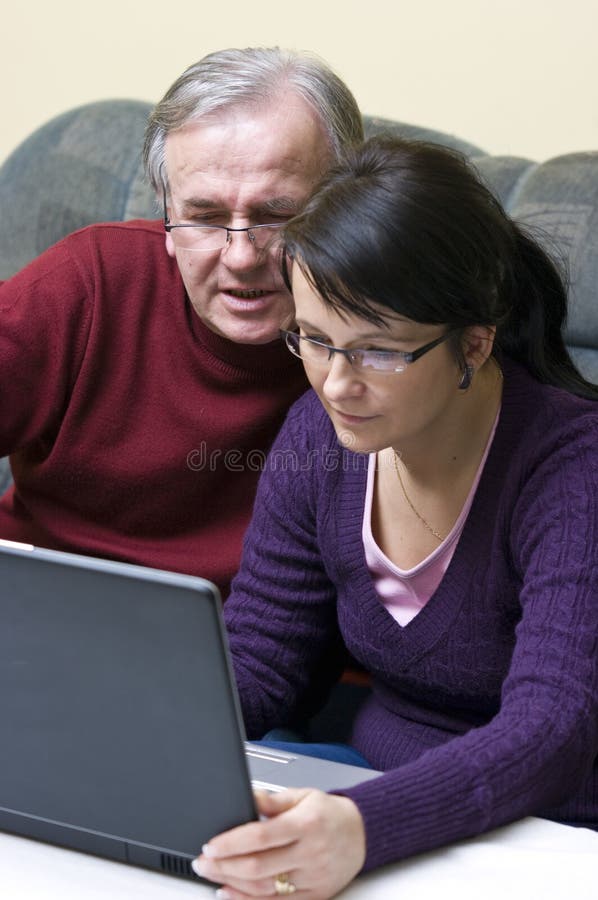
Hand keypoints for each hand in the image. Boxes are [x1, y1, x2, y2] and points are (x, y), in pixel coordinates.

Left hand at [192, 787, 365, 898]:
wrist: (362, 834)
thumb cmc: (330, 813)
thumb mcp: (304, 795)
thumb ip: (273, 799)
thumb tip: (247, 796)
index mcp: (306, 824)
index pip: (261, 836)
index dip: (232, 843)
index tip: (210, 845)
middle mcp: (310, 853)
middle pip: (259, 866)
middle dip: (224, 866)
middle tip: (202, 863)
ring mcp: (312, 878)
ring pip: (265, 888)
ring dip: (232, 884)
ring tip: (211, 876)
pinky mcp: (314, 895)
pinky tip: (230, 893)